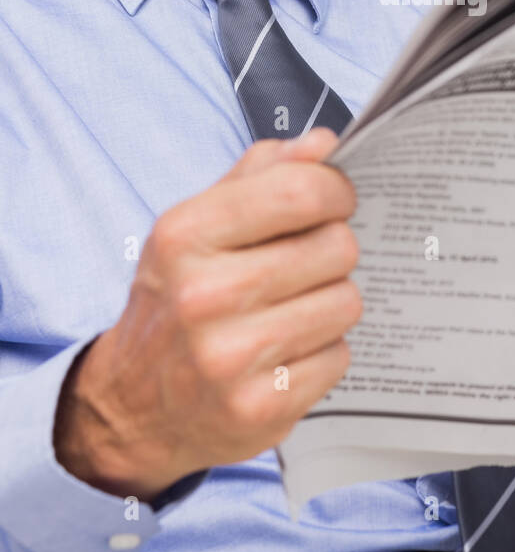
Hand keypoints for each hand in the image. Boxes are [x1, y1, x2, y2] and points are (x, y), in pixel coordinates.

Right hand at [53, 129, 360, 502]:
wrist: (131, 405)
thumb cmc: (177, 297)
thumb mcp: (196, 224)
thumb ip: (260, 174)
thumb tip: (324, 143)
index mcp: (185, 235)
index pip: (299, 192)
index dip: (335, 190)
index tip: (335, 200)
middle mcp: (202, 295)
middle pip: (336, 246)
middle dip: (333, 249)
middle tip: (305, 264)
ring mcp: (229, 357)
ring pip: (346, 302)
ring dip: (332, 302)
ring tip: (293, 310)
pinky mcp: (259, 408)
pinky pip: (340, 357)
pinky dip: (324, 353)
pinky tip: (287, 354)